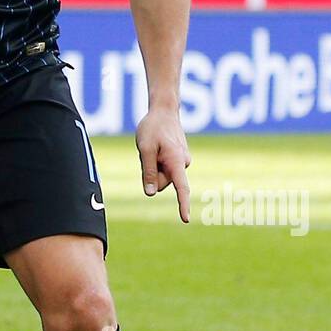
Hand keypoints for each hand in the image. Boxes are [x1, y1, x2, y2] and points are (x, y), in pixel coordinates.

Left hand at [135, 105, 191, 222]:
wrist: (164, 111)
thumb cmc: (153, 128)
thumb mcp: (145, 149)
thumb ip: (148, 172)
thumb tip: (151, 194)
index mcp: (177, 161)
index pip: (181, 187)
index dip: (183, 204)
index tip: (185, 219)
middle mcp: (183, 163)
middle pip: (163, 183)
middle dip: (152, 174)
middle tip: (149, 152)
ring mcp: (182, 162)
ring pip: (163, 176)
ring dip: (154, 166)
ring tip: (153, 148)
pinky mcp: (178, 160)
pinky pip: (164, 169)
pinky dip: (157, 162)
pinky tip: (157, 148)